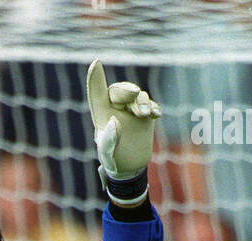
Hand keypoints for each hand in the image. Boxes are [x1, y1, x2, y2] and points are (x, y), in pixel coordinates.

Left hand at [87, 60, 159, 196]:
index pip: (97, 92)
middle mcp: (116, 107)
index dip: (96, 78)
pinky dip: (154, 107)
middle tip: (134, 94)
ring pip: (138, 96)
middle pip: (121, 90)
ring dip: (143, 102)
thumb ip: (110, 139)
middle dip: (128, 89)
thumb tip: (115, 120)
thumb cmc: (113, 159)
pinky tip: (155, 115)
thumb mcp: (108, 154)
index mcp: (101, 113)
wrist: (130, 167)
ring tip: (146, 114)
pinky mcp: (145, 114)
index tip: (96, 63)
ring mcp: (131, 109)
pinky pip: (151, 104)